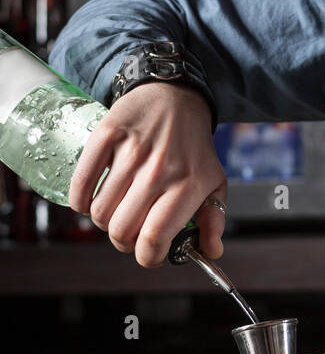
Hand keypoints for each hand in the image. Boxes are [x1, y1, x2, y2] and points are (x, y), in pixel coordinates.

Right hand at [68, 83, 227, 267]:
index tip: (148, 255)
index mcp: (188, 185)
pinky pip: (80, 186)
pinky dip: (80, 202)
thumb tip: (211, 252)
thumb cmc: (193, 147)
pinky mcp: (106, 136)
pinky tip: (92, 199)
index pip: (155, 237)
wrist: (175, 97)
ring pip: (99, 212)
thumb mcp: (214, 181)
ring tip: (117, 210)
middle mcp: (158, 170)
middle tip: (131, 231)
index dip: (147, 257)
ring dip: (105, 220)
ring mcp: (131, 152)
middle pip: (122, 230)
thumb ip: (214, 220)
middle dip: (124, 241)